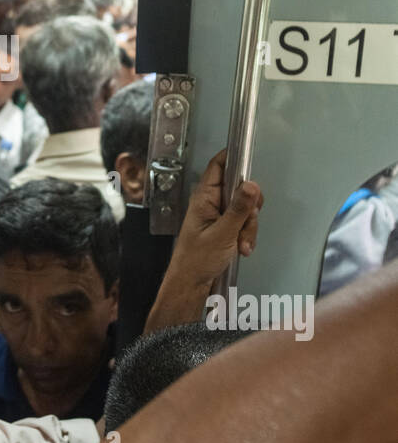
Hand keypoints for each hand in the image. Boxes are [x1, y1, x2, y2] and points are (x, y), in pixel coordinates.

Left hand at [172, 149, 263, 286]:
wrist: (191, 284)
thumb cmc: (197, 261)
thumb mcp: (222, 233)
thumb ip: (238, 209)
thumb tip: (251, 185)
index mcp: (204, 197)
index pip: (219, 166)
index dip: (234, 158)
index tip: (250, 161)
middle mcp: (212, 202)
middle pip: (241, 189)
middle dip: (249, 208)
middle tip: (245, 222)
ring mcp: (219, 215)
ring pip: (246, 209)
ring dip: (248, 227)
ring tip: (240, 244)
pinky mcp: (225, 228)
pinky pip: (244, 224)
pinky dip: (246, 236)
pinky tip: (241, 249)